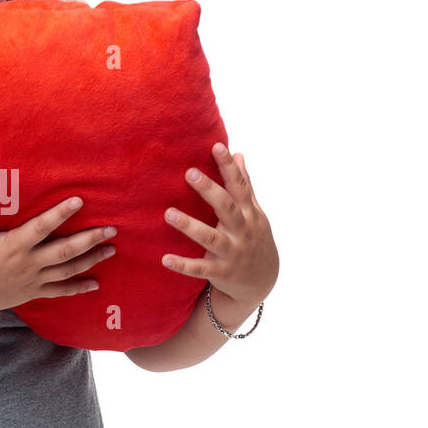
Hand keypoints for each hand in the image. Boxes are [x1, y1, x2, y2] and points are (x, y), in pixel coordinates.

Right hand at [0, 196, 116, 317]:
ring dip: (91, 260)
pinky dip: (78, 288)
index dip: (60, 214)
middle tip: (111, 229)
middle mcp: (28, 264)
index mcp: (14, 247)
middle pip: (65, 250)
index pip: (42, 227)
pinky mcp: (34, 292)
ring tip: (111, 249)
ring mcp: (34, 280)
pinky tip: (95, 285)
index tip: (79, 201)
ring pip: (68, 269)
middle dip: (89, 239)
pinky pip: (60, 291)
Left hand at [163, 144, 277, 305]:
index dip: (229, 167)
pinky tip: (165, 258)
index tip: (217, 146)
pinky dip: (183, 265)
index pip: (240, 186)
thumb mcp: (254, 213)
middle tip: (189, 173)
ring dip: (190, 226)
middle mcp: (243, 231)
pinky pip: (201, 269)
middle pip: (226, 208)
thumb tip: (239, 154)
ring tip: (168, 213)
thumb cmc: (254, 238)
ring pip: (211, 238)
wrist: (262, 281)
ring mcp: (232, 253)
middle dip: (209, 191)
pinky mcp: (221, 272)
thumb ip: (244, 185)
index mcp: (249, 213)